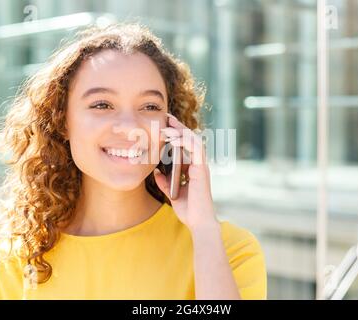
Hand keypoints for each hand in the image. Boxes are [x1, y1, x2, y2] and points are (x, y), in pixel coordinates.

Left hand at [153, 113, 218, 230]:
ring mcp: (201, 166)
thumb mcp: (172, 192)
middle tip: (166, 117)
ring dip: (180, 131)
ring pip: (194, 140)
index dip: (177, 133)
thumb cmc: (189, 209)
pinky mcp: (201, 170)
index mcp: (193, 168)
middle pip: (190, 138)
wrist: (198, 222)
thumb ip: (165, 182)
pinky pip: (195, 150)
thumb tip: (156, 172)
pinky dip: (185, 142)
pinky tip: (173, 138)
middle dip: (179, 126)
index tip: (165, 124)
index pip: (186, 145)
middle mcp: (198, 164)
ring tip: (167, 126)